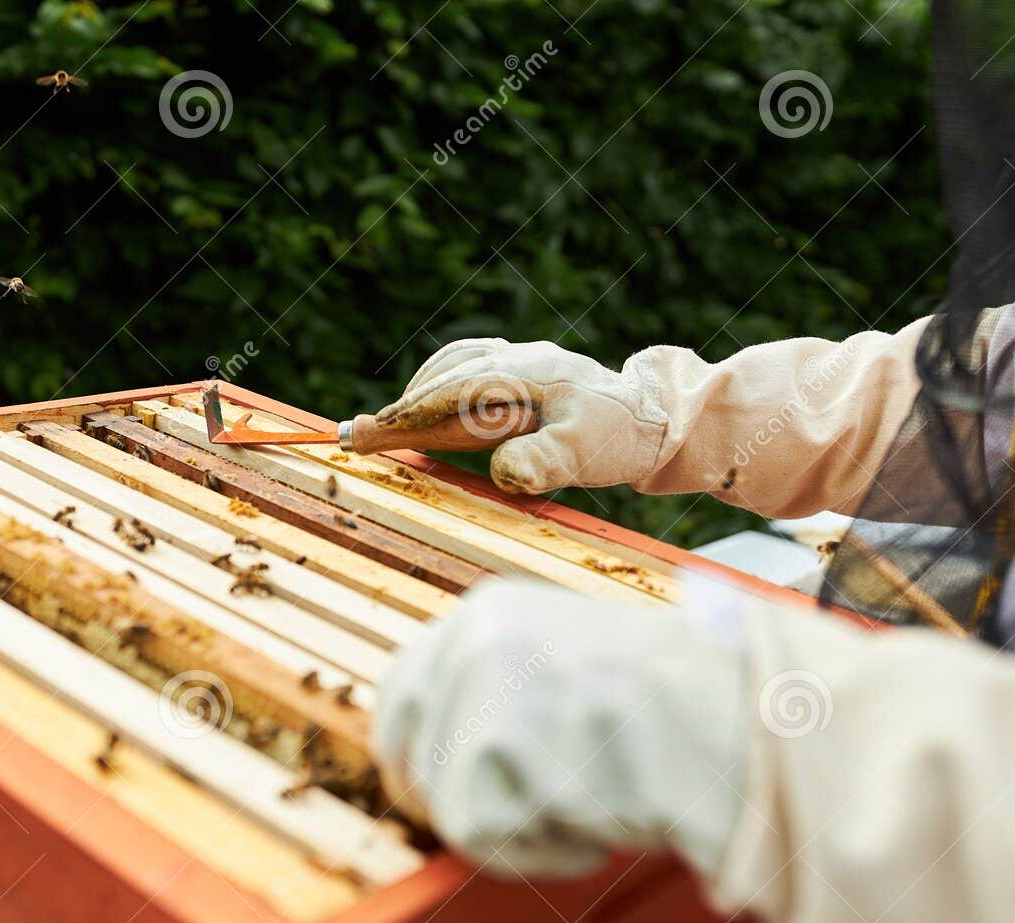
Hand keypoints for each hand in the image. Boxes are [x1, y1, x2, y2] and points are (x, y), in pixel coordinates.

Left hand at [374, 579, 748, 877]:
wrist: (743, 722)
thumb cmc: (680, 706)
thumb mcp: (572, 663)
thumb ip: (504, 689)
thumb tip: (440, 750)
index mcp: (488, 611)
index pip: (399, 689)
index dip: (412, 750)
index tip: (431, 788)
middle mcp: (471, 639)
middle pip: (411, 756)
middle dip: (461, 799)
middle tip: (526, 815)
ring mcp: (478, 688)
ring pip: (448, 806)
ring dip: (520, 826)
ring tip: (594, 796)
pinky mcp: (491, 747)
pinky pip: (483, 839)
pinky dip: (541, 851)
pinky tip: (600, 817)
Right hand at [376, 338, 665, 493]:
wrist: (657, 417)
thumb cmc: (619, 436)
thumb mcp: (585, 454)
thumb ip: (544, 461)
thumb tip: (502, 470)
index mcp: (527, 374)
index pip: (454, 393)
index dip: (408, 415)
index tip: (368, 435)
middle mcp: (518, 359)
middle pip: (446, 377)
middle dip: (401, 407)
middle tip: (357, 436)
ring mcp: (520, 359)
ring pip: (455, 366)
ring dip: (418, 393)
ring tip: (386, 424)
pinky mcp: (524, 369)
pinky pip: (469, 366)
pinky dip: (440, 382)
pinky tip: (429, 401)